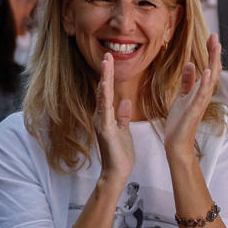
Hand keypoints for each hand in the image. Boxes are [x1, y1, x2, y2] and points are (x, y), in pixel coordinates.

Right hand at [95, 52, 135, 182]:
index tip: (110, 60)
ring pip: (103, 97)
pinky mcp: (105, 130)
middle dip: (105, 72)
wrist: (117, 173)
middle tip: (107, 55)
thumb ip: (123, 116)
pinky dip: (105, 97)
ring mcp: (101, 123)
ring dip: (105, 79)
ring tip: (106, 63)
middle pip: (103, 90)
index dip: (108, 76)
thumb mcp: (124, 131)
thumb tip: (126, 101)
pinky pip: (105, 111)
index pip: (107, 92)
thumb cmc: (120, 154)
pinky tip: (105, 85)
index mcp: (106, 116)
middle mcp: (101, 117)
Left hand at [164, 35, 222, 157]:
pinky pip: (201, 94)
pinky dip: (204, 82)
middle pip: (212, 70)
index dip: (210, 52)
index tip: (212, 37)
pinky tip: (205, 70)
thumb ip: (188, 81)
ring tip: (215, 47)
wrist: (176, 142)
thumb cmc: (180, 121)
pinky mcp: (194, 110)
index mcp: (200, 91)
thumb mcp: (182, 96)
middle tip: (215, 36)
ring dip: (212, 62)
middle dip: (213, 53)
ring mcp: (200, 102)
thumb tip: (191, 64)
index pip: (208, 67)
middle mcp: (203, 95)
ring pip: (210, 79)